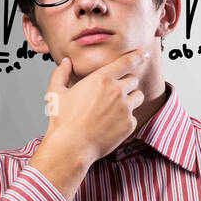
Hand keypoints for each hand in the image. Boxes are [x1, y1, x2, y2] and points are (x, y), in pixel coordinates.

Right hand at [42, 47, 149, 162]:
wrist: (71, 147)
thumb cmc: (62, 121)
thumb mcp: (56, 92)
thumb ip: (61, 73)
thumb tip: (66, 62)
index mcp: (101, 79)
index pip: (126, 62)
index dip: (137, 56)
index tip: (144, 53)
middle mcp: (117, 91)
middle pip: (133, 80)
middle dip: (126, 83)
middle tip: (113, 93)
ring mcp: (125, 108)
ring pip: (138, 96)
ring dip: (130, 99)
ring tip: (114, 108)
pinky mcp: (129, 124)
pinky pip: (134, 116)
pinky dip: (126, 118)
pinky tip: (111, 124)